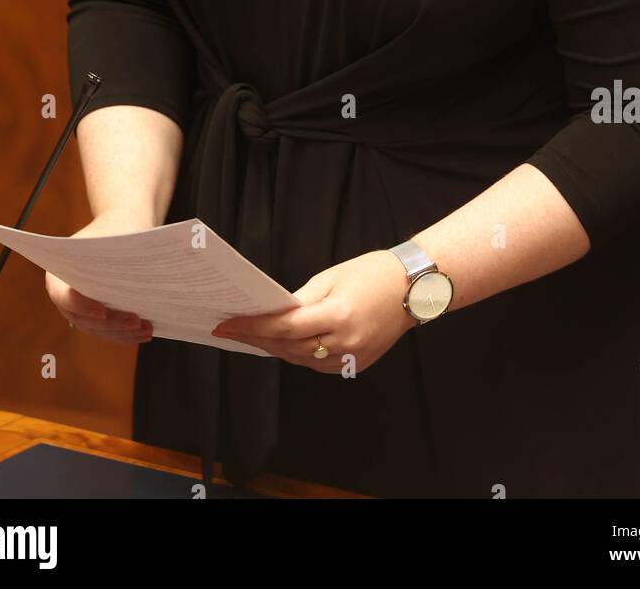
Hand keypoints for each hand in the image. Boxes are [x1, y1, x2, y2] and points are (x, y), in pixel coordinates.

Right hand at [45, 211, 153, 344]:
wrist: (122, 226)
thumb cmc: (117, 229)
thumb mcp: (116, 236)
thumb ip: (116, 257)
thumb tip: (131, 281)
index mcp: (58, 272)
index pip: (63, 296)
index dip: (82, 306)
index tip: (103, 311)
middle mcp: (65, 294)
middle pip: (83, 318)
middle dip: (111, 323)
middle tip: (134, 320)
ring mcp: (80, 309)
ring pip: (98, 328)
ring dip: (122, 332)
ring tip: (145, 328)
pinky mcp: (97, 317)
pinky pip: (108, 330)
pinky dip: (126, 333)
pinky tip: (145, 332)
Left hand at [210, 249, 416, 374]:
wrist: (413, 288)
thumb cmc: (373, 274)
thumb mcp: (331, 277)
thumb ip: (301, 300)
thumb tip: (273, 315)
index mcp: (337, 315)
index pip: (283, 327)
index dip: (251, 327)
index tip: (226, 323)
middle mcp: (344, 342)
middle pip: (288, 346)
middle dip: (256, 339)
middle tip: (230, 329)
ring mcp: (352, 358)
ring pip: (301, 359)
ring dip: (274, 349)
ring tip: (249, 337)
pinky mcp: (357, 365)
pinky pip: (318, 364)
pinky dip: (297, 354)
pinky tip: (281, 345)